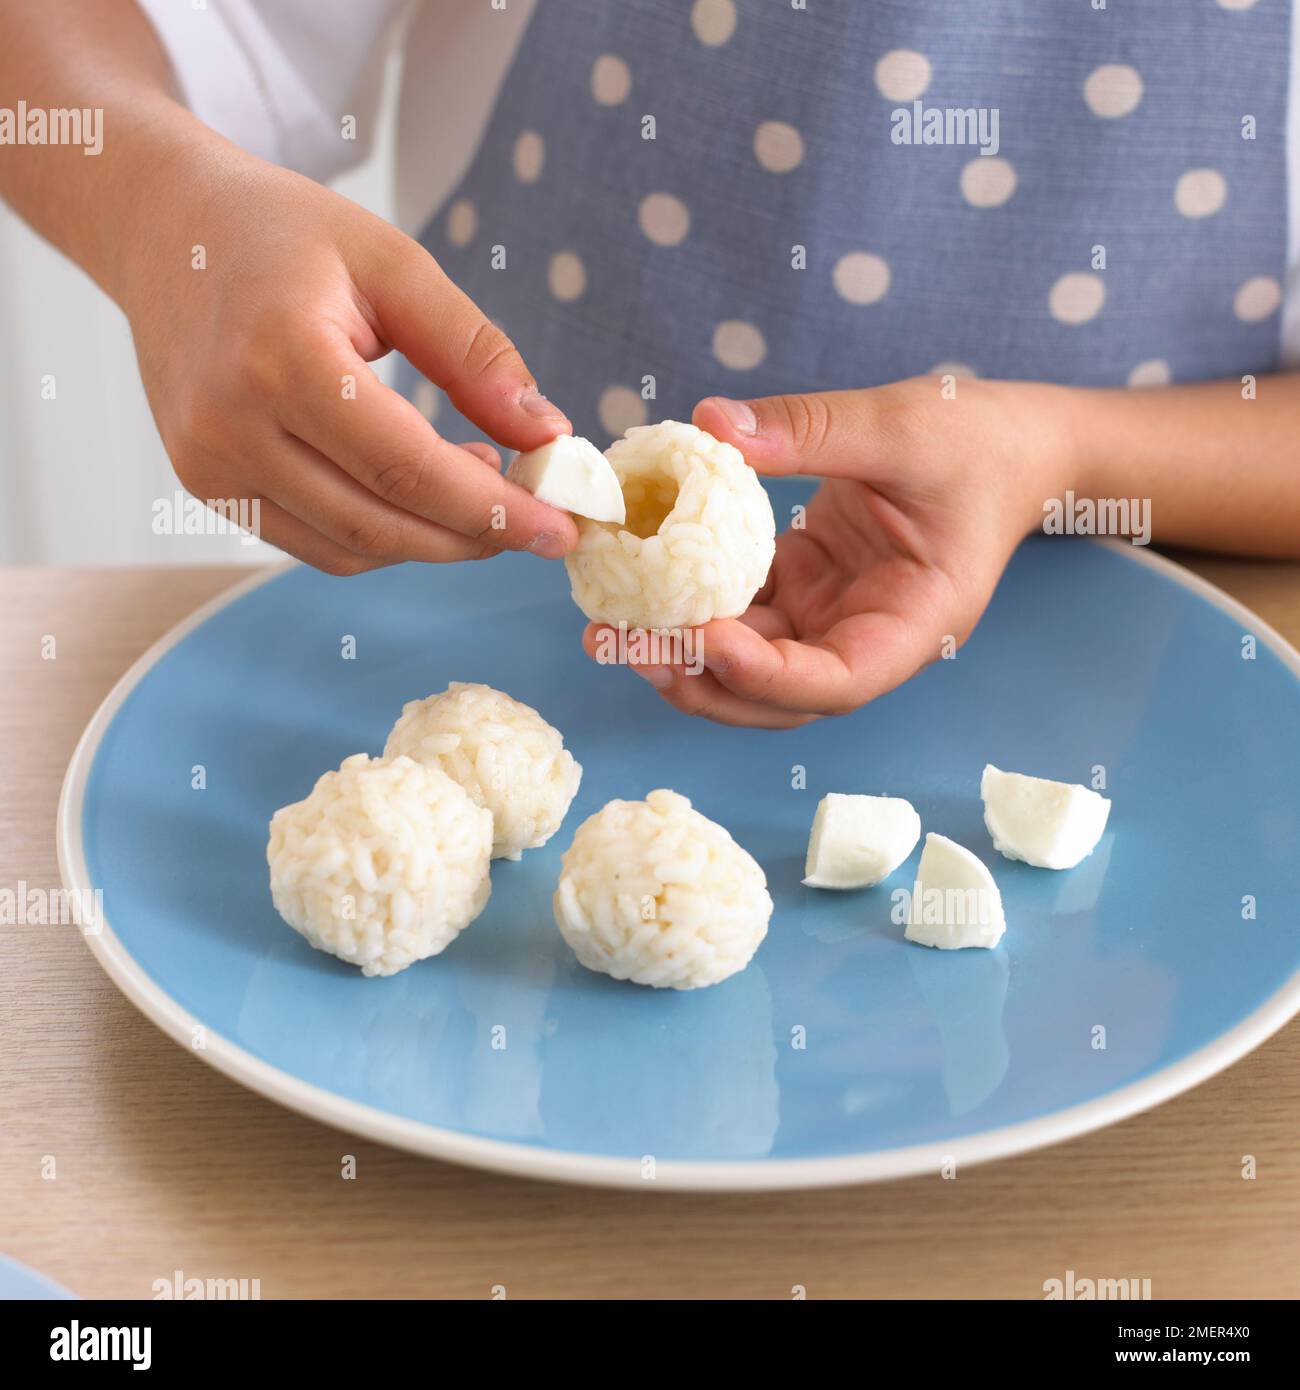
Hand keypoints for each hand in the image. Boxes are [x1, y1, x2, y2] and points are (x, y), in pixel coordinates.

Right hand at [118, 144, 575, 572]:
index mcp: (281, 357)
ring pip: (349, 547)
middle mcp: (231, 424)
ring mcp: (208, 464)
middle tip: (536, 521)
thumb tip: (547, 433)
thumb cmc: (284, 235)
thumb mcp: (394, 264)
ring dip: (430, 539)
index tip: (560, 528)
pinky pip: (313, 542)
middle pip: (380, 522)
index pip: (407, 469)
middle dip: (473, 536)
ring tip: (479, 488)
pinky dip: (381, 534)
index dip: (493, 511)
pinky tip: (420, 493)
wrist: (165, 231)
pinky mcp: (205, 485)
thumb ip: (474, 352)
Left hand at [586, 377, 1074, 726]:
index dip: (764, 674)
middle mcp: (868, 638)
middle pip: (777, 696)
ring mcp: (832, 617)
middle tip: (624, 646)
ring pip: (750, 666)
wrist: (1012, 444)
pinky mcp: (805, 588)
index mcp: (914, 624)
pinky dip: (692, 605)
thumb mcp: (902, 426)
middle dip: (700, 682)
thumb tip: (708, 426)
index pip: (834, 682)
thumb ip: (810, 429)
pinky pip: (741, 612)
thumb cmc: (980, 441)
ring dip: (683, 655)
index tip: (702, 635)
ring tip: (611, 627)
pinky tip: (640, 583)